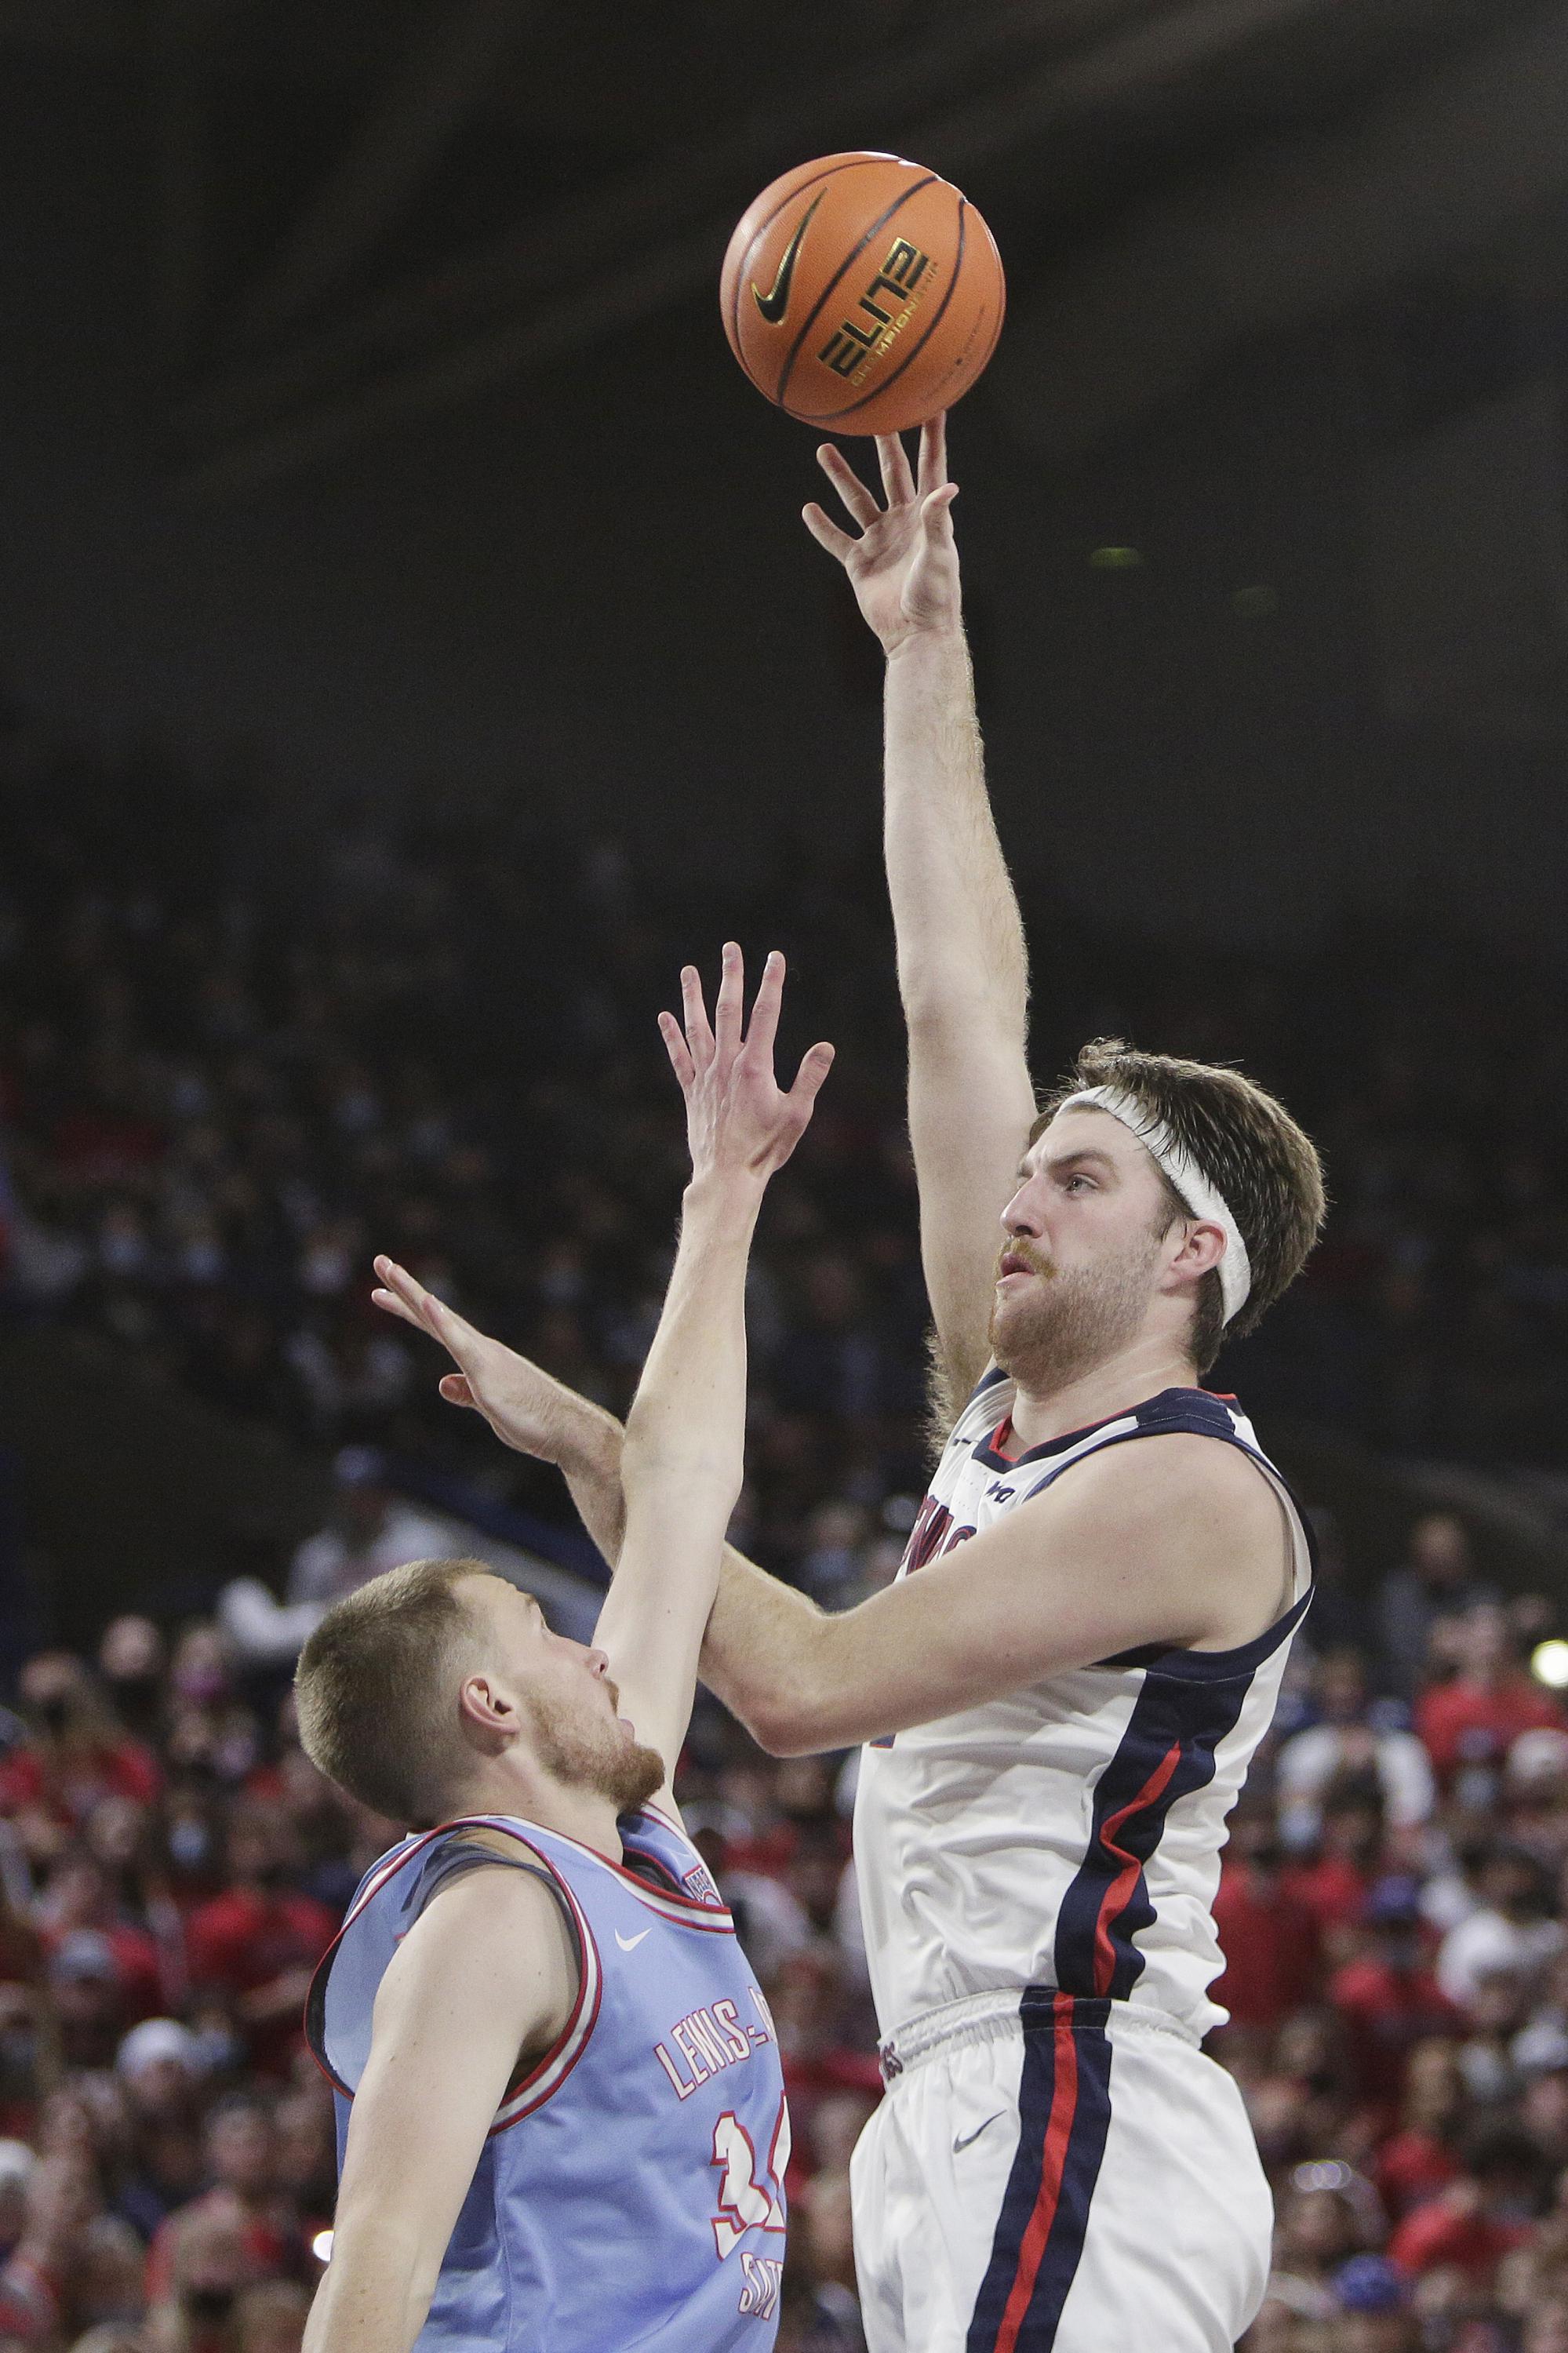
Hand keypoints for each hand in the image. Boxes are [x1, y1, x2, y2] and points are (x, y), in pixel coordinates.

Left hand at [371, 1257, 610, 1469]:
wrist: (567, 1430)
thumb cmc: (533, 1422)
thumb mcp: (489, 1406)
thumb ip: (465, 1393)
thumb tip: (443, 1383)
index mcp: (478, 1357)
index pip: (437, 1328)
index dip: (409, 1309)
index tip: (382, 1293)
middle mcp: (480, 1348)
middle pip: (433, 1314)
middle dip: (405, 1289)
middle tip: (380, 1262)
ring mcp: (484, 1357)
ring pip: (442, 1320)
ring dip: (414, 1294)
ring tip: (390, 1270)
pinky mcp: (488, 1372)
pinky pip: (461, 1343)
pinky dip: (442, 1322)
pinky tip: (426, 1303)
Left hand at [659, 945, 832, 1185]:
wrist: (727, 1176)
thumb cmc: (765, 1148)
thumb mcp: (797, 1115)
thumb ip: (810, 1078)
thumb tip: (825, 1046)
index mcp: (755, 1066)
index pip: (765, 1014)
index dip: (770, 983)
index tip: (774, 957)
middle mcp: (727, 1065)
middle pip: (728, 1011)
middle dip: (731, 977)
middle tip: (730, 949)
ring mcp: (706, 1077)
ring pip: (698, 1028)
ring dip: (693, 997)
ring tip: (689, 970)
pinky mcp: (692, 1092)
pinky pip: (679, 1058)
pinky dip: (672, 1036)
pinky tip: (665, 1016)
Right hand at [802, 413, 960, 653]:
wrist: (914, 635)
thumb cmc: (935, 597)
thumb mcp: (939, 556)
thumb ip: (937, 520)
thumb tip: (947, 486)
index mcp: (927, 515)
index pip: (931, 466)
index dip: (932, 436)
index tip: (932, 405)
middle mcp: (903, 521)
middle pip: (892, 472)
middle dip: (884, 442)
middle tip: (874, 412)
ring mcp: (880, 540)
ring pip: (857, 499)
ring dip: (841, 476)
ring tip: (824, 449)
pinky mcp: (859, 563)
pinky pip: (836, 539)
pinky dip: (821, 526)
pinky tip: (809, 509)